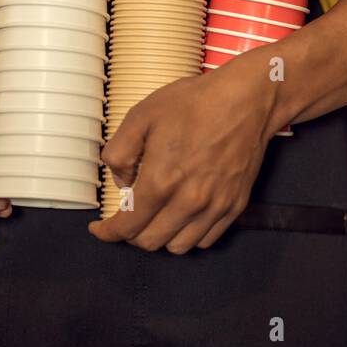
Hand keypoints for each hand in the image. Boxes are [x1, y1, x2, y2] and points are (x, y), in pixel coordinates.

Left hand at [88, 53, 279, 253]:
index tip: (100, 229)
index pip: (127, 227)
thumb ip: (119, 152)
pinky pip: (206, 239)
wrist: (245, 99)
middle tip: (127, 217)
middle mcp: (188, 201)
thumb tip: (121, 182)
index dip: (108, 233)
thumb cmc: (194, 103)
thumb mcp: (141, 115)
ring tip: (155, 216)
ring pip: (178, 247)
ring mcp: (215, 206)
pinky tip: (181, 215)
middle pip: (150, 242)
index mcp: (161, 181)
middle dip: (131, 234)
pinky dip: (188, 235)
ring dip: (160, 237)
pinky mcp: (235, 205)